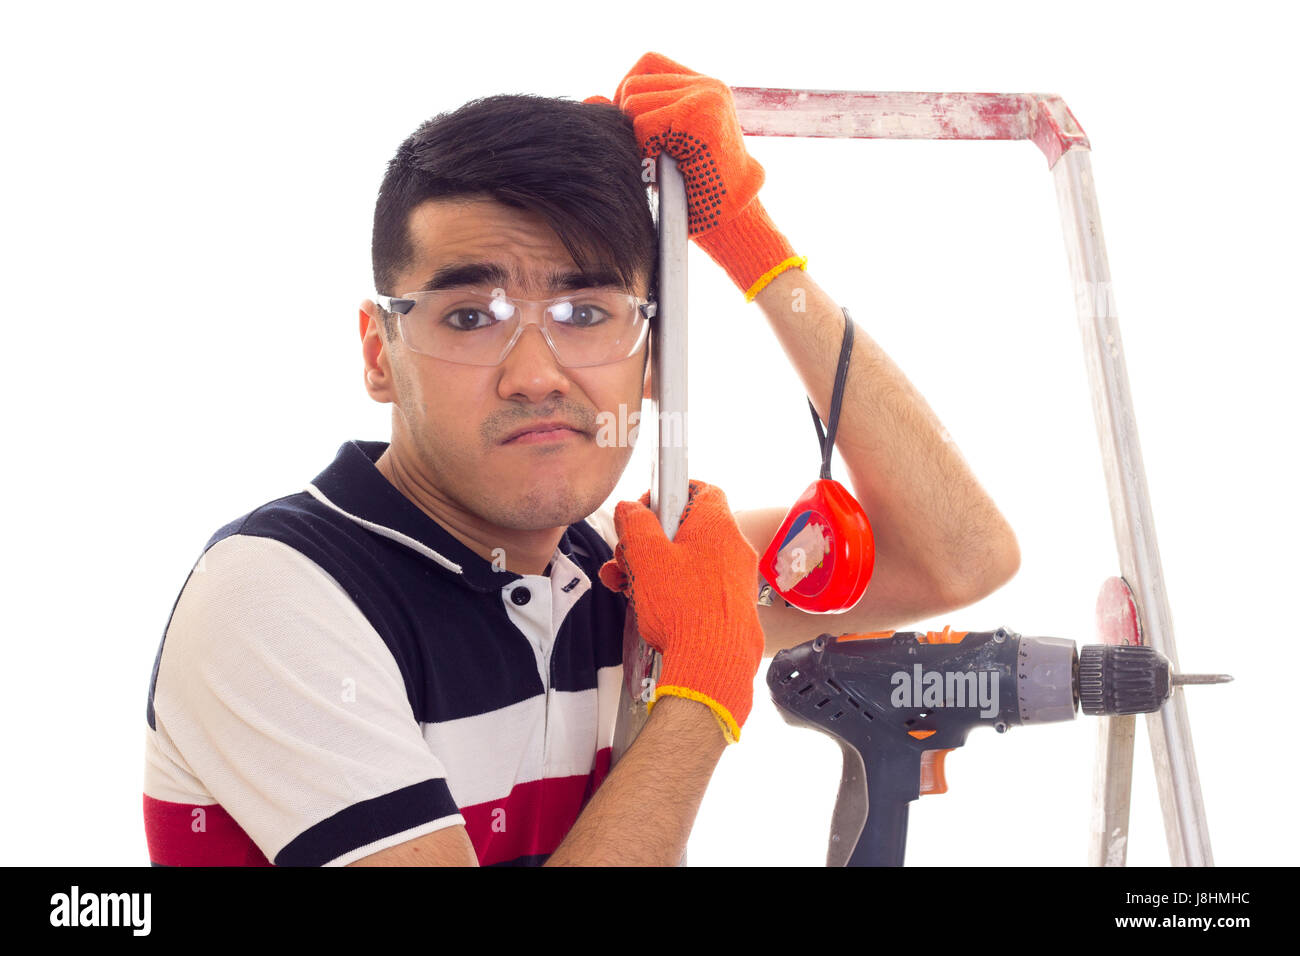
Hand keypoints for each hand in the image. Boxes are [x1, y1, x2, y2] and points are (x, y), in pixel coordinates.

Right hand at [599, 480, 764, 742]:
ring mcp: (733, 581)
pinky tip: (646, 607)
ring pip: (686, 563)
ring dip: (652, 570)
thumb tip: (631, 508)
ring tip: (624, 586)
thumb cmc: (684, 609)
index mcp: (717, 526)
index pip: (700, 490)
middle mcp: (732, 550)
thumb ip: (635, 523)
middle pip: (685, 531)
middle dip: (648, 542)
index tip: (645, 510)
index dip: (669, 494)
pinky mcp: (729, 608)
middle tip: (625, 557)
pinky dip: (671, 592)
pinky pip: (696, 589)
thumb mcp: (646, 556)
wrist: (711, 666)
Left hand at [608, 52, 805, 300]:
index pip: (648, 64)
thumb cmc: (696, 193)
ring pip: (634, 103)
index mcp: (703, 88)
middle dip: (629, 122)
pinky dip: (645, 149)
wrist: (733, 220)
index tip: (636, 131)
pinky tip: (664, 167)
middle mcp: (707, 86)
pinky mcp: (699, 114)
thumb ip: (630, 120)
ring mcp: (706, 96)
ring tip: (661, 164)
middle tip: (650, 156)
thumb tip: (588, 100)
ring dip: (639, 140)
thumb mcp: (660, 148)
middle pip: (634, 84)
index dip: (630, 93)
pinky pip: (644, 124)